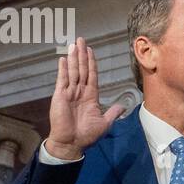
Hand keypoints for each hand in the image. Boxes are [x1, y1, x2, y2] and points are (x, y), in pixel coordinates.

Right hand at [45, 38, 124, 158]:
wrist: (72, 143)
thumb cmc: (87, 135)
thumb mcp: (104, 123)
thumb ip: (112, 113)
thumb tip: (122, 106)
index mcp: (91, 96)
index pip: (92, 75)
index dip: (92, 62)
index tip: (91, 50)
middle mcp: (80, 92)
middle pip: (82, 69)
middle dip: (83, 54)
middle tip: (81, 40)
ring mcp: (69, 93)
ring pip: (73, 71)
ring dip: (74, 58)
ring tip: (74, 44)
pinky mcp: (60, 96)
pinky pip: (62, 80)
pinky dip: (63, 69)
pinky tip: (64, 59)